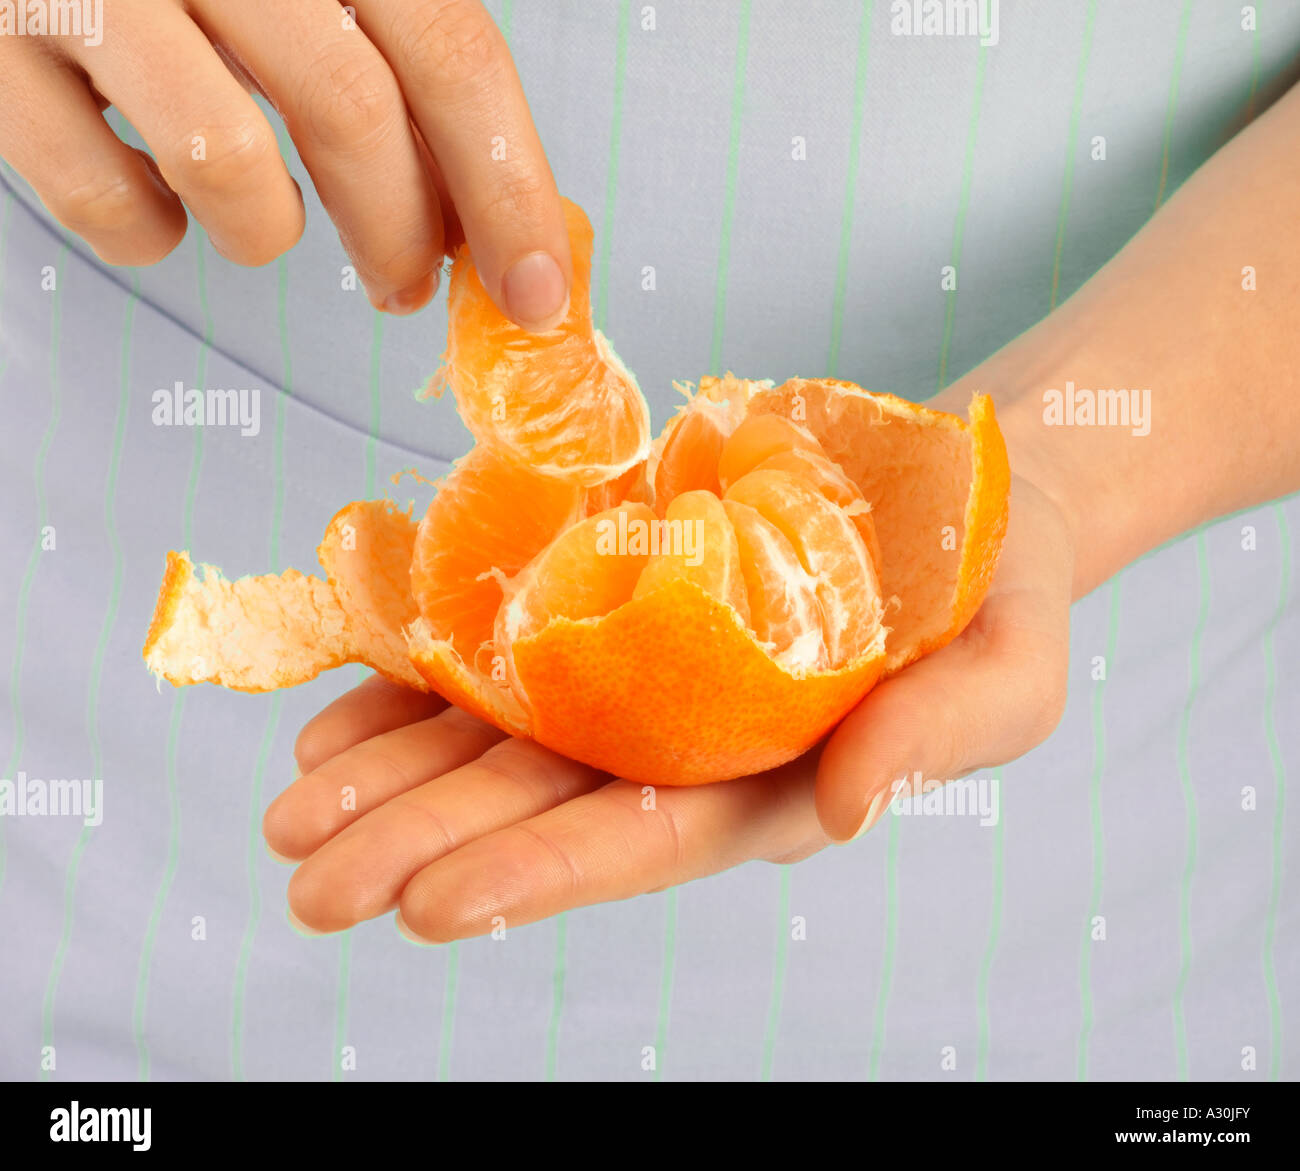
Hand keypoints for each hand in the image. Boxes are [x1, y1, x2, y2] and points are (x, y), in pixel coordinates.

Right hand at [0, 0, 569, 325]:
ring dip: (267, 233)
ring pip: (232, 163)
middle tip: (405, 285)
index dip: (507, 186)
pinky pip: (105, 200)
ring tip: (260, 223)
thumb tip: (484, 205)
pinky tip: (152, 200)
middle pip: (354, 112)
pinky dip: (146, 231)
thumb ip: (380, 54)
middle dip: (402, 234)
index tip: (534, 288)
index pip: (450, 51)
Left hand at [263, 471, 1071, 940]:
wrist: (953, 499)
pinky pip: (499, 655)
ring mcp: (636, 679)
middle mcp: (685, 745)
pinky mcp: (609, 608)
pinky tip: (339, 723)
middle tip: (311, 883)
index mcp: (774, 781)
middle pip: (541, 804)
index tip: (436, 905)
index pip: (648, 842)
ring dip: (393, 775)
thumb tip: (848, 811)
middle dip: (424, 844)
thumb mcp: (1007, 669)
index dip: (546, 874)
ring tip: (292, 811)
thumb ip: (937, 739)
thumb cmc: (995, 594)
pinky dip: (416, 686)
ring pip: (499, 739)